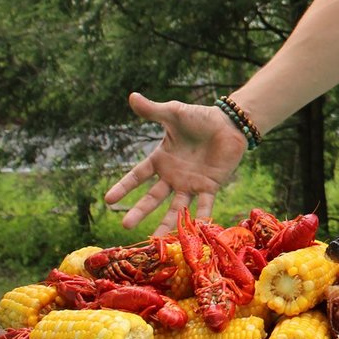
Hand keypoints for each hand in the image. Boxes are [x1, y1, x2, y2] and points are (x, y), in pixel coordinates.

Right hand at [105, 92, 247, 232]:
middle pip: (153, 198)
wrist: (230, 123)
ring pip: (176, 208)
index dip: (123, 187)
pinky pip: (204, 206)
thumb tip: (132, 96)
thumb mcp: (173, 114)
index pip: (137, 176)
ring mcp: (191, 184)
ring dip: (167, 224)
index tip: (108, 200)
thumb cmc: (200, 118)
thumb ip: (153, 110)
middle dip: (140, 212)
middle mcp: (173, 176)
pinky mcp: (210, 186)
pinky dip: (201, 219)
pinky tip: (195, 232)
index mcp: (161, 159)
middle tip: (126, 227)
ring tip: (156, 242)